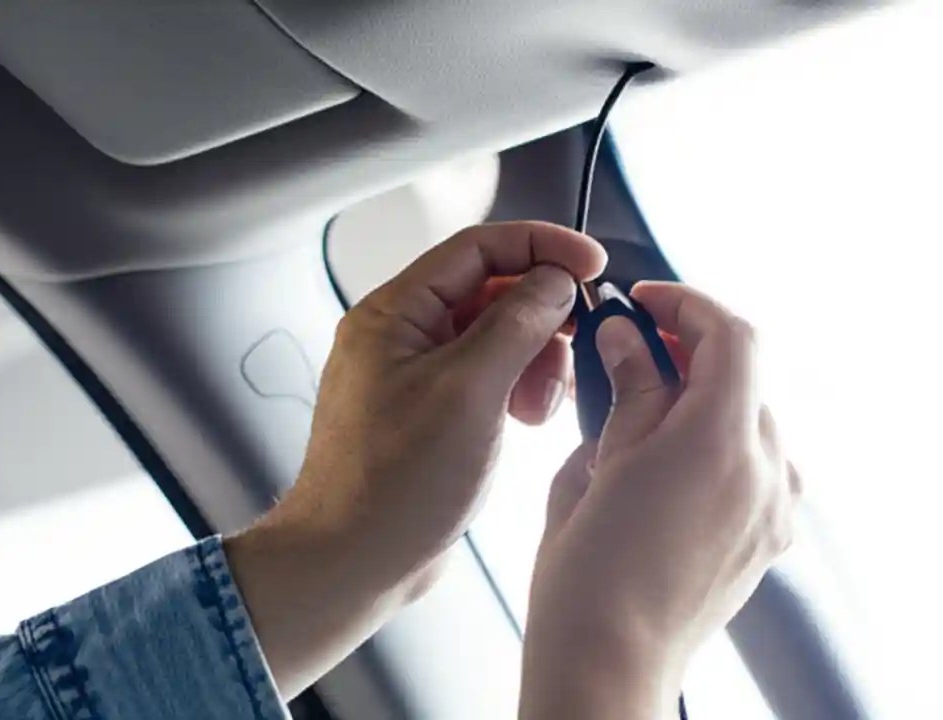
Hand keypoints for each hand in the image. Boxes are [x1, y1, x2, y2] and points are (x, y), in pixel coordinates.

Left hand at [227, 222, 605, 696]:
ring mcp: (414, 377)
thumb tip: (554, 281)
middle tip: (580, 339)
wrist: (351, 563)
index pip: (478, 247)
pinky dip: (517, 388)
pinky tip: (527, 418)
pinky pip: (486, 378)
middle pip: (490, 290)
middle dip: (541, 314)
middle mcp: (400, 337)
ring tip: (542, 402)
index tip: (591, 264)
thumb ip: (517, 323)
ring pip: (494, 336)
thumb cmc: (392, 486)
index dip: (541, 246)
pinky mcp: (430, 414)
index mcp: (395, 315)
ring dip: (534, 357)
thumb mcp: (470, 391)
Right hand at [520, 282, 797, 719]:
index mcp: (721, 443)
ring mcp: (775, 509)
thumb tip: (629, 340)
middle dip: (690, 350)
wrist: (610, 664)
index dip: (688, 303)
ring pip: (750, 419)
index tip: (648, 300)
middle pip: (743, 376)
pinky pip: (754, 465)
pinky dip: (717, 442)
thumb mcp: (596, 463)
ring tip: (643, 410)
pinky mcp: (769, 537)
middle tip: (633, 347)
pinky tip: (666, 461)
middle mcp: (766, 472)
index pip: (732, 336)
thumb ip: (629, 389)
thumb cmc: (590, 577)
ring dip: (705, 398)